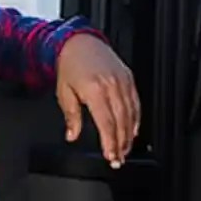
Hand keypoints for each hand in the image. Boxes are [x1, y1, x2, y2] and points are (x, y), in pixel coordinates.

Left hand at [55, 34, 140, 166]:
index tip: (111, 156)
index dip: (110, 142)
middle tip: (119, 159)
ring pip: (131, 114)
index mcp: (94, 90)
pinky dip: (136, 119)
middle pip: (121, 121)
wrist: (79, 42)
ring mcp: (122, 81)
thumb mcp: (63, 92)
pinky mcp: (129, 78)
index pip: (106, 123)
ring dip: (130, 134)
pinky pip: (136, 103)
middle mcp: (111, 85)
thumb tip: (72, 135)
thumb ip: (71, 116)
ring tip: (125, 149)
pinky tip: (133, 131)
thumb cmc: (70, 66)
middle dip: (121, 143)